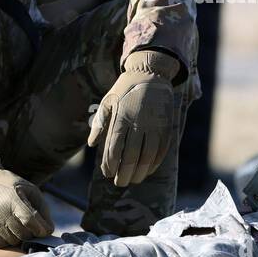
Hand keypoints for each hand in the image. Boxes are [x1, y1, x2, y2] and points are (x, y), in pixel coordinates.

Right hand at [0, 169, 53, 245]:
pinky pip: (0, 244)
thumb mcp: (31, 190)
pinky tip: (8, 230)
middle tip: (30, 226)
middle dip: (31, 233)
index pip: (30, 221)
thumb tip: (49, 230)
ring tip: (17, 225)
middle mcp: (1, 213)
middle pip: (24, 234)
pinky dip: (7, 240)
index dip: (41, 229)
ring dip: (19, 237)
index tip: (45, 231)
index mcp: (13, 200)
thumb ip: (43, 209)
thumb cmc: (13, 188)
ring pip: (13, 241)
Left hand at [87, 50, 181, 186]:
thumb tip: (91, 144)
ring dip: (140, 172)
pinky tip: (148, 170)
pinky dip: (155, 163)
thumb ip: (99, 123)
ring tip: (134, 180)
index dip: (111, 164)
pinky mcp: (166, 126)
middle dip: (125, 173)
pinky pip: (161, 150)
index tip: (107, 174)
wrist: (151, 73)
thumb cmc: (125, 89)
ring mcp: (155, 126)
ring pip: (148, 156)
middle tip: (119, 183)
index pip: (114, 148)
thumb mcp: (107, 101)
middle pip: (131, 157)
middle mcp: (139, 124)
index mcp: (121, 118)